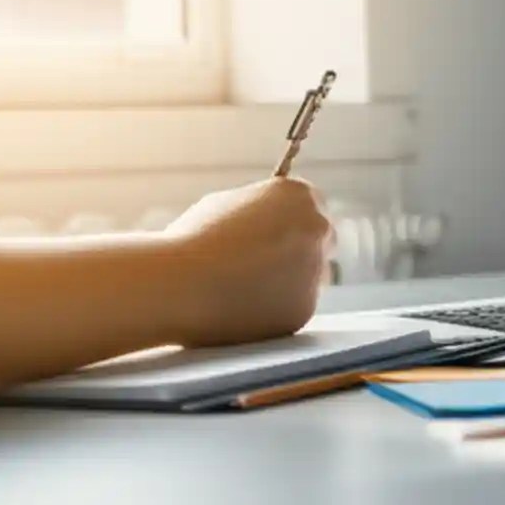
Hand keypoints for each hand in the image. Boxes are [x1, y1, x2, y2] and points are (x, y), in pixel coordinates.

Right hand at [165, 178, 331, 346]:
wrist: (181, 282)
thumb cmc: (193, 239)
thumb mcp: (227, 204)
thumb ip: (259, 211)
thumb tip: (267, 222)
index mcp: (300, 195)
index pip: (312, 205)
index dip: (295, 220)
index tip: (283, 231)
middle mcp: (317, 228)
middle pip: (323, 239)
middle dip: (303, 249)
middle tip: (272, 262)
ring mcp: (315, 269)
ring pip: (312, 278)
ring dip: (291, 281)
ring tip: (245, 286)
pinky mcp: (305, 308)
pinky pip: (295, 307)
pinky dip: (275, 309)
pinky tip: (243, 306)